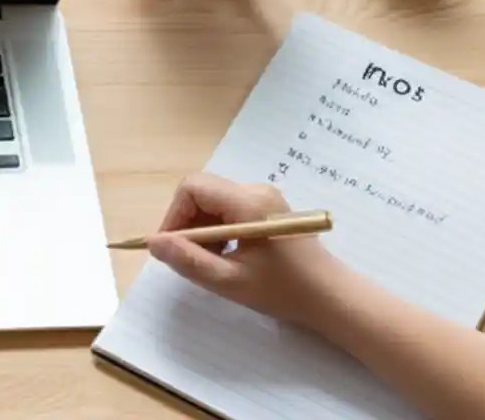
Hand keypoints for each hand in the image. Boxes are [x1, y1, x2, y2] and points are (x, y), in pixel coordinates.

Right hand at [147, 174, 347, 327]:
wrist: (331, 297)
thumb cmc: (284, 290)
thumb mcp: (229, 281)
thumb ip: (188, 260)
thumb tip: (153, 243)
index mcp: (248, 203)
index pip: (192, 188)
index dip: (174, 215)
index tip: (171, 247)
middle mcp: (255, 190)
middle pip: (202, 193)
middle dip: (187, 224)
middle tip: (190, 258)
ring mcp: (264, 197)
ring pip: (213, 201)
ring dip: (202, 229)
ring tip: (211, 261)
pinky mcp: (268, 208)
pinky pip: (228, 208)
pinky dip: (218, 230)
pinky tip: (227, 256)